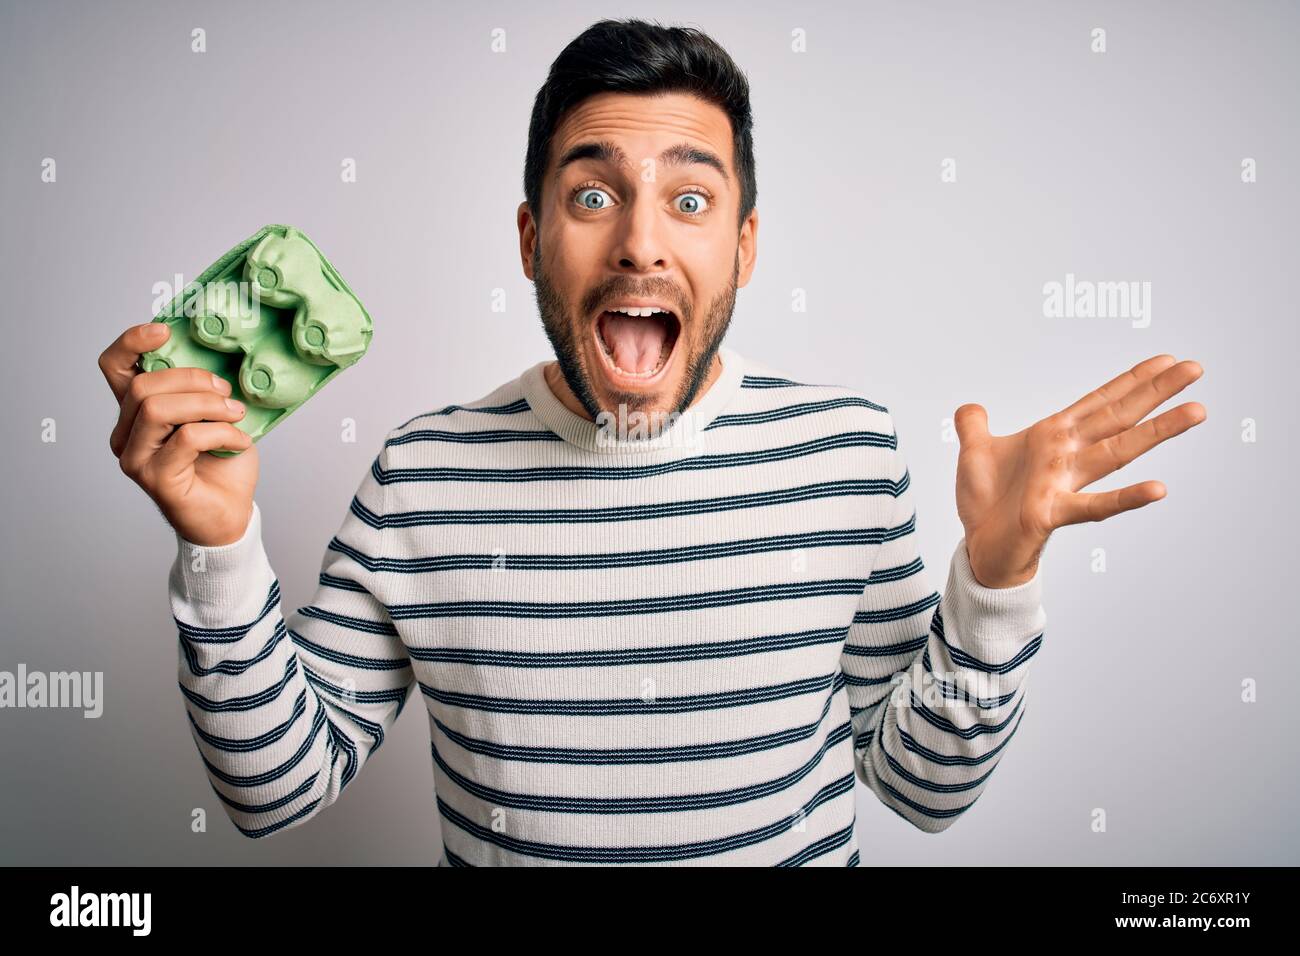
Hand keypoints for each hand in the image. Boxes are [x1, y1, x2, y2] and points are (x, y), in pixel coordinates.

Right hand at [99, 323, 258, 546]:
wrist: (230, 515)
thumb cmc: (220, 465)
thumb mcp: (214, 416)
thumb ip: (201, 390)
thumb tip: (217, 358)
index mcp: (135, 413)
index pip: (114, 368)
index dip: (132, 342)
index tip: (165, 331)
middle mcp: (126, 434)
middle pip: (143, 386)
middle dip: (193, 380)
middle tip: (227, 393)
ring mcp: (136, 458)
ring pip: (158, 409)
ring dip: (207, 405)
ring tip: (236, 415)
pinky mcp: (155, 479)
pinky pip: (186, 439)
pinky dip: (221, 433)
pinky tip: (240, 442)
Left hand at [953, 354, 1205, 587]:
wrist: (980, 547)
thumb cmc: (985, 504)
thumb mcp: (973, 454)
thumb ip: (974, 427)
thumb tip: (970, 407)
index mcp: (1051, 437)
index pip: (1099, 402)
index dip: (1131, 380)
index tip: (1166, 360)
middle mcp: (1066, 456)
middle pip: (1119, 417)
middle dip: (1156, 392)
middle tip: (1195, 368)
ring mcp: (1064, 483)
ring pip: (1118, 452)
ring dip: (1157, 432)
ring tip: (1195, 411)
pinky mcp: (1053, 512)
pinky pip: (1095, 505)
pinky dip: (1126, 498)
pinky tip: (1158, 489)